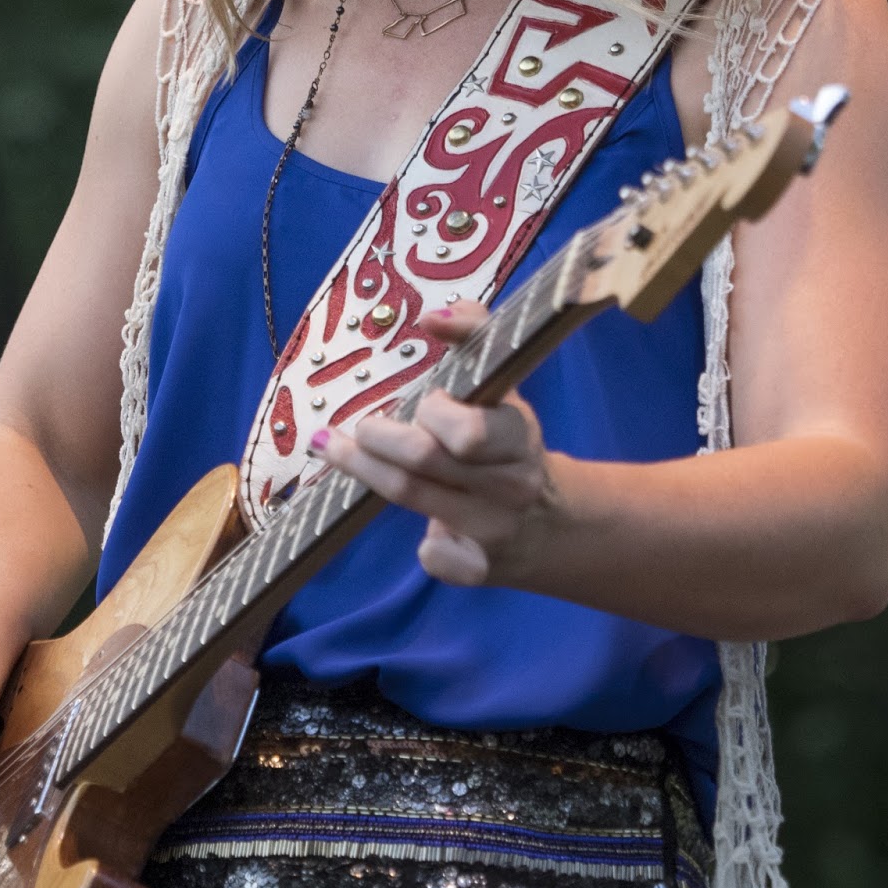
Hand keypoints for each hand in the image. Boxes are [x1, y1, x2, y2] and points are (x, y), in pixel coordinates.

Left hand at [312, 304, 556, 587]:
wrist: (555, 523)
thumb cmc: (507, 441)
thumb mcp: (504, 386)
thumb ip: (475, 334)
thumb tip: (431, 318)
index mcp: (518, 432)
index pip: (467, 430)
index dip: (434, 413)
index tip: (420, 399)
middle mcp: (511, 482)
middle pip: (424, 461)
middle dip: (376, 439)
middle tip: (353, 428)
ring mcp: (497, 528)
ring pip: (413, 497)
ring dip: (365, 472)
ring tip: (333, 449)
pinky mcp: (482, 569)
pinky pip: (437, 558)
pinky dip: (426, 546)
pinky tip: (422, 528)